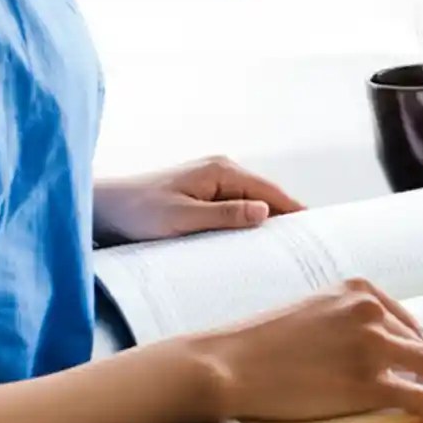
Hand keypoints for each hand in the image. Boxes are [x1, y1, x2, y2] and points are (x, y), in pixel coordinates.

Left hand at [94, 155, 304, 242]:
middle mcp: (221, 171)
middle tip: (309, 249)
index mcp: (221, 170)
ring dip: (266, 225)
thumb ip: (224, 215)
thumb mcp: (182, 217)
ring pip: (252, 205)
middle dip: (285, 220)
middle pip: (266, 197)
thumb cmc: (138, 212)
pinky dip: (248, 226)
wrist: (104, 209)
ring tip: (288, 252)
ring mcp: (212, 183)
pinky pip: (236, 210)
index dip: (295, 212)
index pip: (271, 192)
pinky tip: (255, 246)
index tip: (318, 233)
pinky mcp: (203, 198)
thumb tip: (266, 212)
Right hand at [186, 278, 422, 422]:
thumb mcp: (313, 313)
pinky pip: (420, 395)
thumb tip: (376, 339)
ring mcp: (372, 347)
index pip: (403, 318)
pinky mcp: (367, 382)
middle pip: (421, 339)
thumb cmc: (263, 341)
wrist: (233, 360)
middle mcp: (371, 312)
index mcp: (357, 290)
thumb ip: (347, 322)